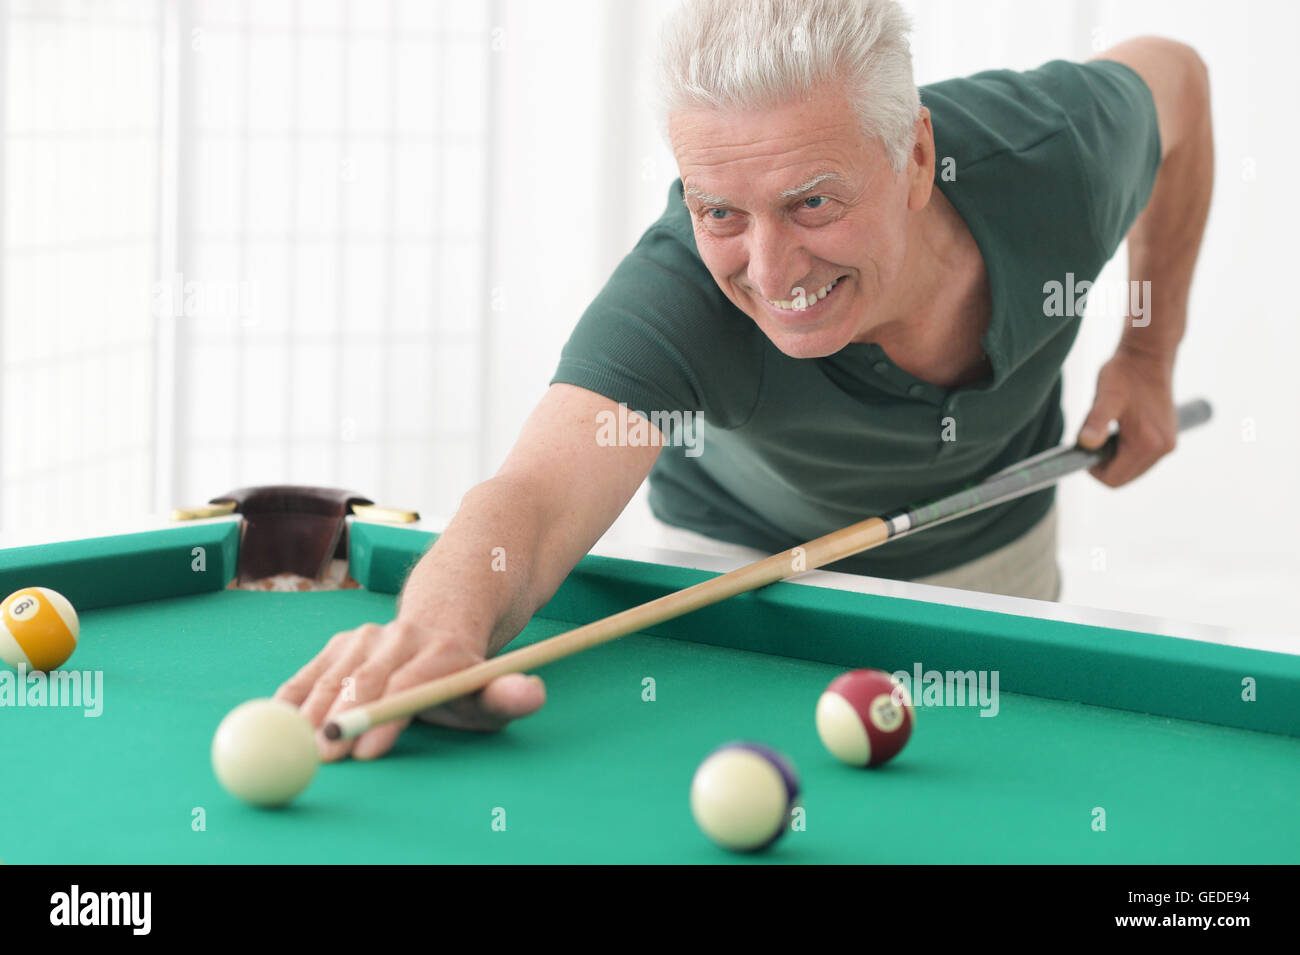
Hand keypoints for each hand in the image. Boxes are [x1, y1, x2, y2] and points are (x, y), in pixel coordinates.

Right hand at [275, 620, 546, 761]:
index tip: (366, 753)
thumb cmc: (463, 677)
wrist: (442, 620)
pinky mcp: (341, 641)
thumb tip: (533, 692)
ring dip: (310, 713)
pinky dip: (293, 696)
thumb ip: (508, 696)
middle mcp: (402, 637)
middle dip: (342, 721)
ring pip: (334, 676)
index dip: (387, 720)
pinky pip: (312, 671)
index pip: (412, 686)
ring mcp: (368, 636)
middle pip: (366, 681)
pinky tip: (280, 721)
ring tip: (294, 747)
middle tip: (323, 760)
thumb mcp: (490, 689)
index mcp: (443, 652)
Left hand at [1076, 346, 1178, 487]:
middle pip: (1123, 477)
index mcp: (1148, 444)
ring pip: (1132, 469)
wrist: (1149, 354)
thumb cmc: (1124, 373)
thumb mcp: (1105, 397)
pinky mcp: (1168, 437)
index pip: (1114, 479)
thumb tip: (1086, 444)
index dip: (1093, 470)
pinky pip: (1141, 458)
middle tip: (1093, 436)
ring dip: (1114, 456)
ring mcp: (1168, 444)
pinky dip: (1125, 450)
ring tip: (1108, 428)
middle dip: (1104, 463)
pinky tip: (1119, 427)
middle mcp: (1163, 449)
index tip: (1082, 449)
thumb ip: (1095, 422)